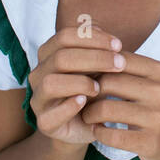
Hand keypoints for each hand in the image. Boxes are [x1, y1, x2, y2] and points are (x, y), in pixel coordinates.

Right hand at [28, 23, 123, 145]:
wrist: (88, 125)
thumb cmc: (92, 89)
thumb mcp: (97, 67)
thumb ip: (98, 49)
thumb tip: (106, 35)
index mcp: (49, 55)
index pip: (64, 37)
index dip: (92, 38)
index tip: (119, 45)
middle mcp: (39, 74)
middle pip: (60, 58)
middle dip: (94, 58)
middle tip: (120, 63)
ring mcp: (39, 99)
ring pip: (50, 83)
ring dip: (79, 82)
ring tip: (99, 87)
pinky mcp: (45, 123)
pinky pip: (51, 115)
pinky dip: (68, 107)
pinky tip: (85, 102)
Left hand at [80, 53, 159, 159]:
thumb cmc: (153, 104)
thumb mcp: (147, 80)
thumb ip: (122, 67)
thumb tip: (86, 56)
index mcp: (157, 71)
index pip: (115, 60)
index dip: (94, 68)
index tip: (87, 78)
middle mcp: (159, 91)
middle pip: (107, 83)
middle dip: (89, 92)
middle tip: (82, 100)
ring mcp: (156, 118)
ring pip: (106, 109)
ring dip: (89, 114)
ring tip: (87, 116)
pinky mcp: (150, 141)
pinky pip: (111, 135)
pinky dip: (98, 132)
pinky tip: (98, 131)